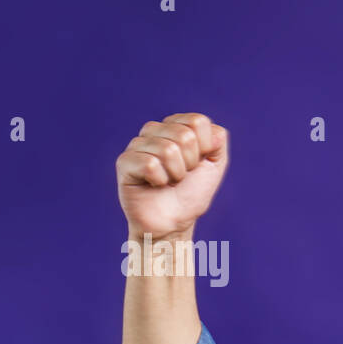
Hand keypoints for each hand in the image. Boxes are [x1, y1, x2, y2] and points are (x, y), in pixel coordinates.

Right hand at [116, 112, 228, 238]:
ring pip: (168, 150)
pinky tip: (154, 185)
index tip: (197, 163)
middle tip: (181, 176)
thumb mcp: (215, 165)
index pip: (198, 122)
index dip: (204, 148)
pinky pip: (150, 164)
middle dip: (190, 163)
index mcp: (176, 126)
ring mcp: (138, 144)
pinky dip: (159, 180)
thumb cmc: (192, 192)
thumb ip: (218, 141)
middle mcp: (155, 130)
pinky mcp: (125, 161)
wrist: (174, 221)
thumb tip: (212, 131)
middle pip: (185, 135)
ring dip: (176, 173)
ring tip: (168, 181)